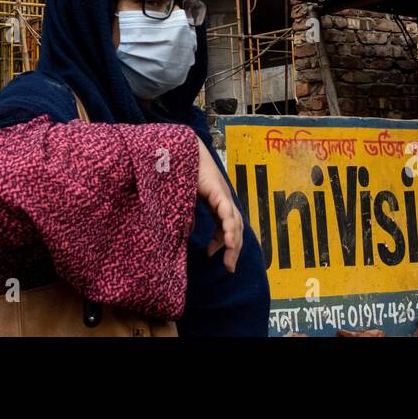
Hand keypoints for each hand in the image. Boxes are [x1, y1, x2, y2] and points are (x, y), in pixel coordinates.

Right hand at [194, 134, 242, 272]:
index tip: (213, 255)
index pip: (225, 226)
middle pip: (235, 227)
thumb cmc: (183, 171)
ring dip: (233, 243)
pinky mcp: (219, 191)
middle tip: (228, 268)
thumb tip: (189, 232)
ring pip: (235, 223)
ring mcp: (223, 195)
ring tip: (229, 261)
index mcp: (216, 201)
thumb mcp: (185, 201)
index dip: (222, 242)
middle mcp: (224, 199)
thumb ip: (188, 215)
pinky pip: (227, 213)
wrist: (182, 150)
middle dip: (233, 249)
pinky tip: (228, 242)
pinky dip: (229, 228)